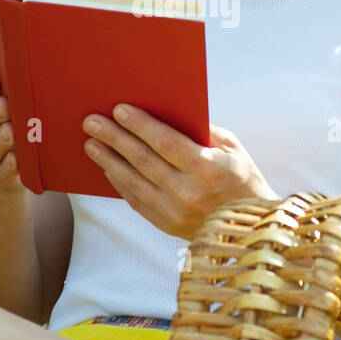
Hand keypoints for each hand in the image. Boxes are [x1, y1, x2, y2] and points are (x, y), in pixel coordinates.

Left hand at [82, 104, 278, 239]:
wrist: (249, 229)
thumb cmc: (242, 179)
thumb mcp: (232, 148)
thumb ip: (203, 130)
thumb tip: (167, 112)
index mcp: (207, 168)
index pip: (165, 142)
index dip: (139, 125)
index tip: (118, 110)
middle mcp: (187, 192)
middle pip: (142, 159)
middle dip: (114, 138)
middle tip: (92, 122)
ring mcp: (174, 211)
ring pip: (132, 181)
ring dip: (108, 160)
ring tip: (91, 143)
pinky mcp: (166, 224)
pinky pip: (135, 200)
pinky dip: (119, 182)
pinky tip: (107, 167)